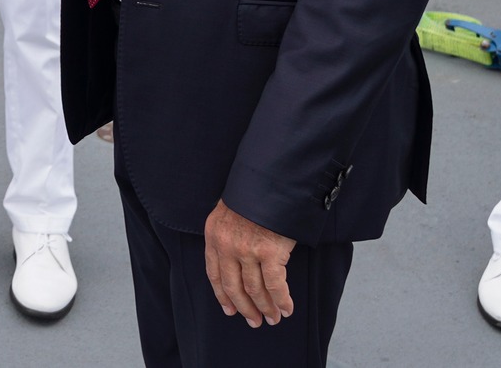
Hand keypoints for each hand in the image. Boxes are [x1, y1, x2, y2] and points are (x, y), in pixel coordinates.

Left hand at [203, 200, 295, 327]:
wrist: (272, 178)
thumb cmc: (254, 192)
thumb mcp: (230, 209)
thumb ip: (229, 232)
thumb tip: (237, 257)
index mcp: (214, 234)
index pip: (214, 273)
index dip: (222, 295)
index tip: (229, 310)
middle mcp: (227, 245)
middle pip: (233, 287)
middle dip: (245, 308)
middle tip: (254, 321)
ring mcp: (247, 250)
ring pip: (254, 289)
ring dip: (265, 307)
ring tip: (273, 318)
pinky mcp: (269, 252)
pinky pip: (275, 285)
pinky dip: (281, 300)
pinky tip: (286, 308)